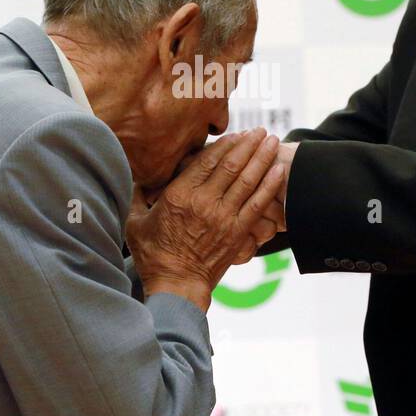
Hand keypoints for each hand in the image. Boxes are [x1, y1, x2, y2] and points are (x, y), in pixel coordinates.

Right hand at [126, 129, 286, 310]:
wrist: (176, 285)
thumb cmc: (153, 254)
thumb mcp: (136, 221)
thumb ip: (138, 194)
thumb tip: (135, 174)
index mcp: (179, 195)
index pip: (207, 161)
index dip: (225, 144)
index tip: (236, 133)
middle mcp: (204, 202)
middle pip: (232, 165)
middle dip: (249, 144)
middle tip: (261, 131)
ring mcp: (223, 217)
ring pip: (248, 180)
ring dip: (262, 158)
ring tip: (273, 141)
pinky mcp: (238, 232)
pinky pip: (258, 203)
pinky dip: (270, 185)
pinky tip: (279, 170)